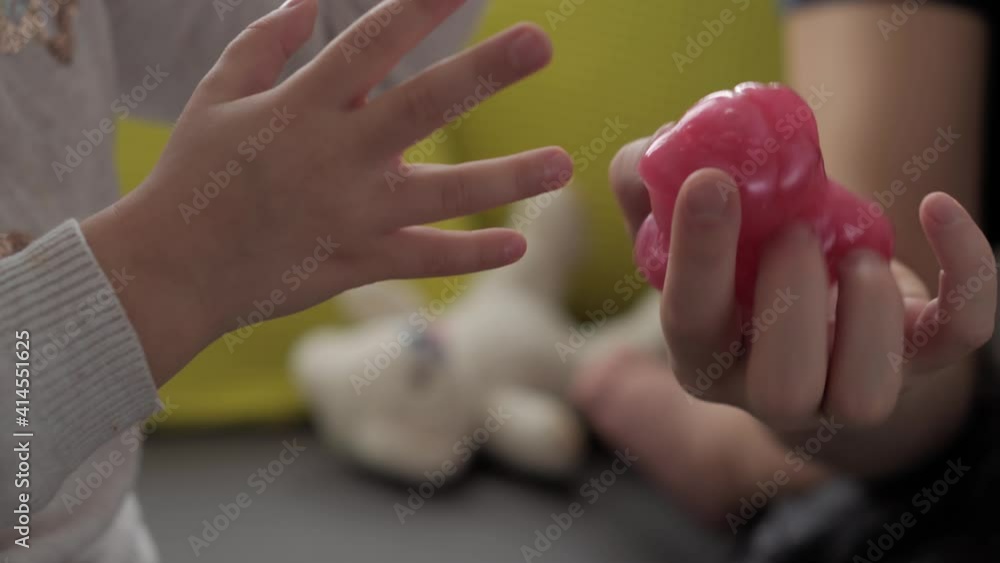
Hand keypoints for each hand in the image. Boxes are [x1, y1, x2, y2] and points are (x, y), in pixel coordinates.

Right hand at [83, 0, 571, 383]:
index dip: (420, 5)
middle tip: (539, 43)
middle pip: (424, 105)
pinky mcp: (359, 260)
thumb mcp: (214, 98)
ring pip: (444, 192)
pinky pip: (426, 256)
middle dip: (484, 71)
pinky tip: (517, 243)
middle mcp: (336, 155)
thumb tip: (307, 2)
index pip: (371, 41)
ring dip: (507, 177)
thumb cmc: (192, 176)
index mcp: (302, 106)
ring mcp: (353, 212)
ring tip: (561, 164)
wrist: (172, 270)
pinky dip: (472, 252)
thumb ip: (261, 46)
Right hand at [610, 130, 995, 430]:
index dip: (698, 255)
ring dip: (866, 318)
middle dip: (792, 305)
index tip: (713, 181)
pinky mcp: (918, 359)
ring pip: (866, 396)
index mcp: (702, 354)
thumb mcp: (680, 224)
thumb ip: (648, 183)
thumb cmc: (735, 261)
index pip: (689, 321)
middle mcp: (768, 391)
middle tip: (795, 233)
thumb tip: (658, 145)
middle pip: (782, 388)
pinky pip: (958, 333)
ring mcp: (846, 388)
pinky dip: (965, 272)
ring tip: (856, 255)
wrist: (814, 307)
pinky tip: (936, 208)